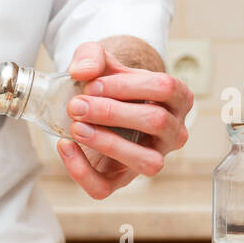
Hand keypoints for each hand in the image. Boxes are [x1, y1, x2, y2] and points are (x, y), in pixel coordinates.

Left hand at [55, 41, 191, 198]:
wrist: (100, 106)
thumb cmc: (109, 84)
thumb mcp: (101, 62)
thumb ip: (91, 56)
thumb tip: (82, 71)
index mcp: (178, 98)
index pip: (165, 88)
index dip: (127, 85)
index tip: (91, 84)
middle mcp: (174, 132)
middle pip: (156, 122)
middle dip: (112, 112)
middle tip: (77, 105)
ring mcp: (153, 159)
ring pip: (146, 161)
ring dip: (108, 144)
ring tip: (77, 128)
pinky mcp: (122, 180)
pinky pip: (106, 186)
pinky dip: (82, 170)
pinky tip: (65, 146)